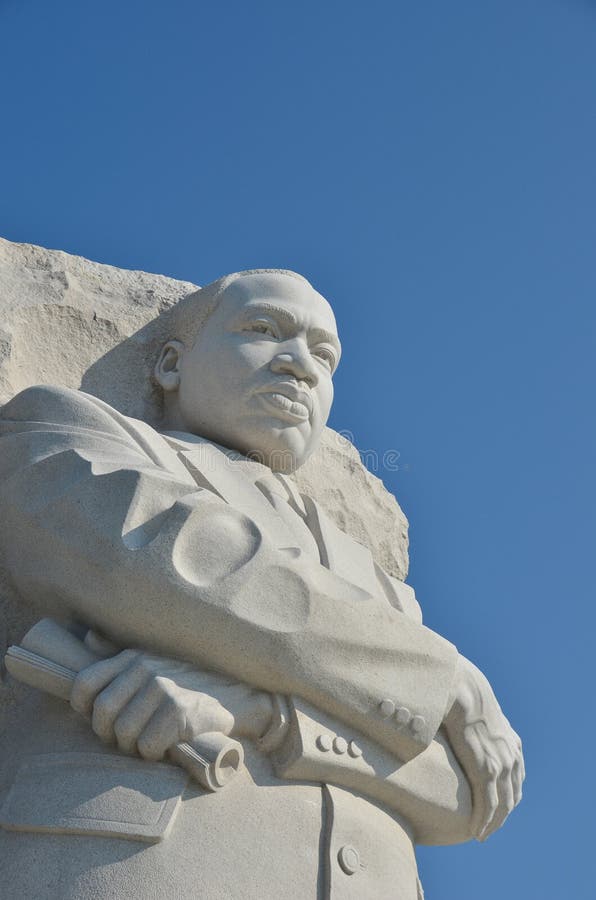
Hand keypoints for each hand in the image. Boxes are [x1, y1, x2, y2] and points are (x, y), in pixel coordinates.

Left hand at [71, 650, 272, 761]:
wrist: (235, 696)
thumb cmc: (187, 685)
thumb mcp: (154, 661)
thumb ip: (120, 655)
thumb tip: (90, 638)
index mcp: (133, 657)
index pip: (85, 683)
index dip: (84, 709)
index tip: (101, 720)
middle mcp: (146, 668)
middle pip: (103, 713)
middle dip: (109, 735)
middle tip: (127, 739)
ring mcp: (163, 688)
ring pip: (123, 733)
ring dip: (133, 748)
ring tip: (148, 743)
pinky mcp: (178, 711)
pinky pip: (147, 746)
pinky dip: (153, 755)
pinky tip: (165, 747)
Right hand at [443, 655, 524, 840]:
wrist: (464, 691)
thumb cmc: (464, 696)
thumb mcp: (479, 711)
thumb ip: (478, 723)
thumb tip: (460, 721)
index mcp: (511, 744)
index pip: (516, 779)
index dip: (508, 797)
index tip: (497, 808)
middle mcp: (511, 757)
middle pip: (512, 796)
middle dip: (501, 816)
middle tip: (488, 829)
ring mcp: (501, 766)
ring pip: (502, 806)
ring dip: (492, 824)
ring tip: (480, 835)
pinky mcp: (487, 771)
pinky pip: (487, 805)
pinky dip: (483, 821)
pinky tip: (475, 831)